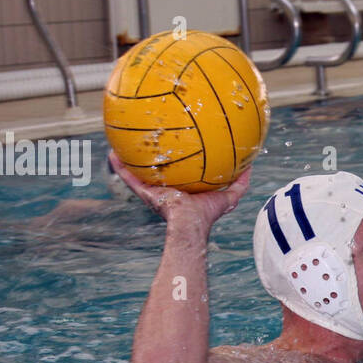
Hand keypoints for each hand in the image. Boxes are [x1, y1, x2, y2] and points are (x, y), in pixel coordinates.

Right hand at [108, 151, 251, 231]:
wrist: (190, 224)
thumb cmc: (207, 214)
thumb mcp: (228, 196)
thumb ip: (240, 183)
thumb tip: (251, 167)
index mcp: (182, 190)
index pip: (179, 173)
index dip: (177, 161)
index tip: (176, 147)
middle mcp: (165, 189)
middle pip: (156, 169)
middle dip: (151, 156)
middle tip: (146, 138)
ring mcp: (153, 191)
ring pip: (138, 172)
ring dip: (129, 159)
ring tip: (121, 142)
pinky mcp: (145, 192)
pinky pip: (129, 178)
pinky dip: (119, 167)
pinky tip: (111, 153)